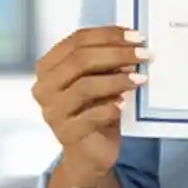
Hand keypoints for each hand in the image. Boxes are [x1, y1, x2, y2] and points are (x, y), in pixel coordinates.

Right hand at [32, 26, 150, 182]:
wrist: (89, 152)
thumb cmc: (94, 108)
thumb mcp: (99, 79)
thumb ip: (107, 61)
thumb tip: (132, 45)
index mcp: (48, 67)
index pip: (77, 41)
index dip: (108, 35)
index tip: (136, 36)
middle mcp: (44, 87)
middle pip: (80, 60)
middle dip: (116, 54)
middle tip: (143, 54)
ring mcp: (52, 111)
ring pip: (86, 86)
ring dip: (117, 80)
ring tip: (139, 79)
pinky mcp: (66, 133)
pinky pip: (91, 116)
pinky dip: (111, 107)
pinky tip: (124, 104)